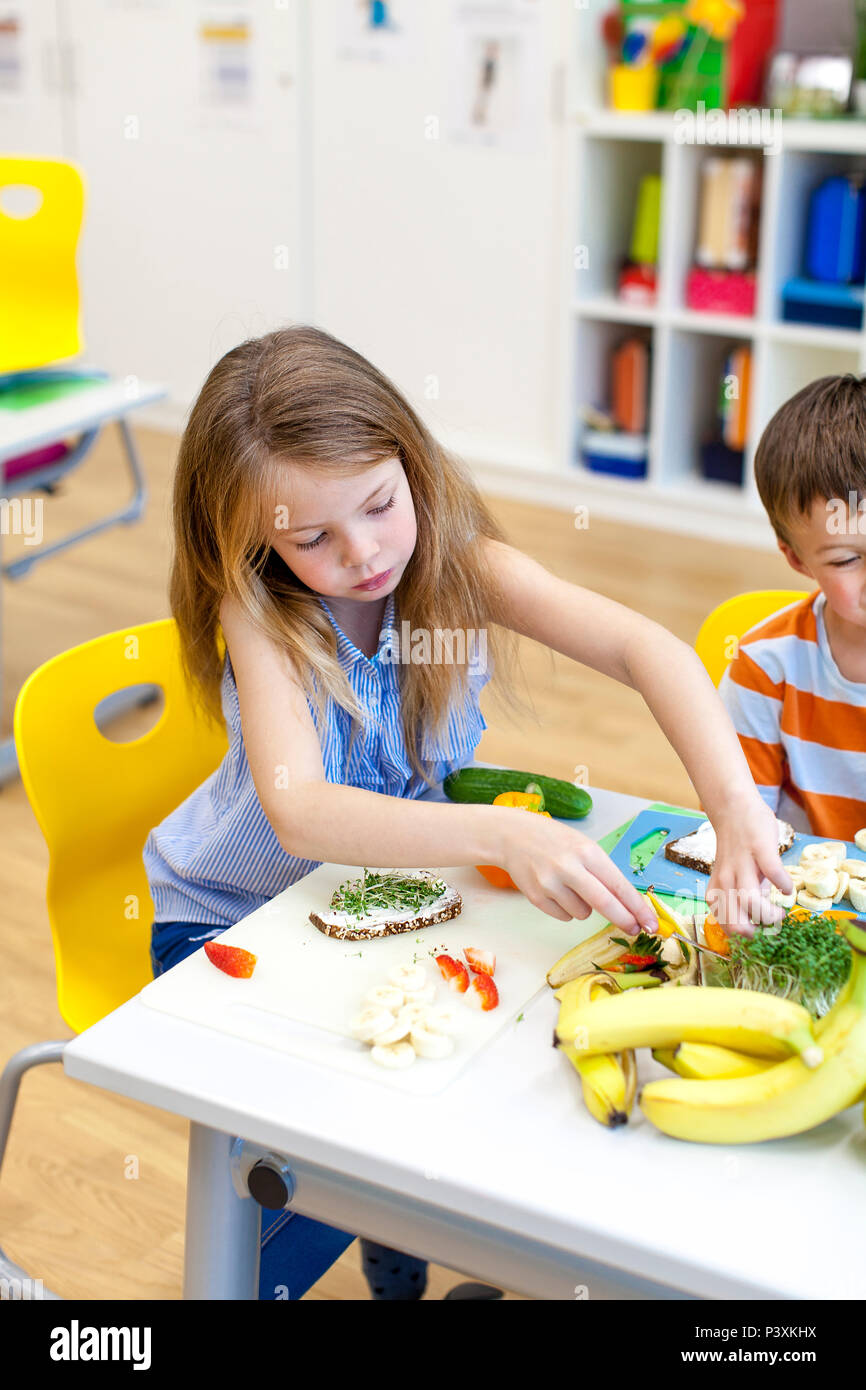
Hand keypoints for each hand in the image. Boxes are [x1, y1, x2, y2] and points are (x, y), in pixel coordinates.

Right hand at [498, 813, 659, 933]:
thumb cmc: (555, 841)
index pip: (618, 885)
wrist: (513, 836)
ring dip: (585, 908)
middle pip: (604, 904)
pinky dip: (566, 909)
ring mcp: (550, 884)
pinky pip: (565, 917)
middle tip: (635, 930)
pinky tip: (557, 890)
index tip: (651, 923)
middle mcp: (569, 868)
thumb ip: (604, 873)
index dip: (637, 908)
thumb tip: (628, 905)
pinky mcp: (537, 898)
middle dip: (624, 919)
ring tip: (571, 886)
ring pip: (583, 914)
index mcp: (587, 852)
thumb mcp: (584, 847)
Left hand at [706, 797, 793, 936]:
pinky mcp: (758, 849)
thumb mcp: (732, 878)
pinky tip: (786, 887)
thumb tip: (760, 917)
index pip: (727, 927)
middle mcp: (725, 881)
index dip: (747, 936)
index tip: (761, 931)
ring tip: (780, 912)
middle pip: (735, 922)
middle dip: (756, 933)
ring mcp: (741, 865)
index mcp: (717, 891)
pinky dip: (783, 885)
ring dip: (770, 914)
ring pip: (750, 902)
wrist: (734, 810)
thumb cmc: (738, 849)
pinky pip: (772, 873)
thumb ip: (741, 897)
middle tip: (770, 925)